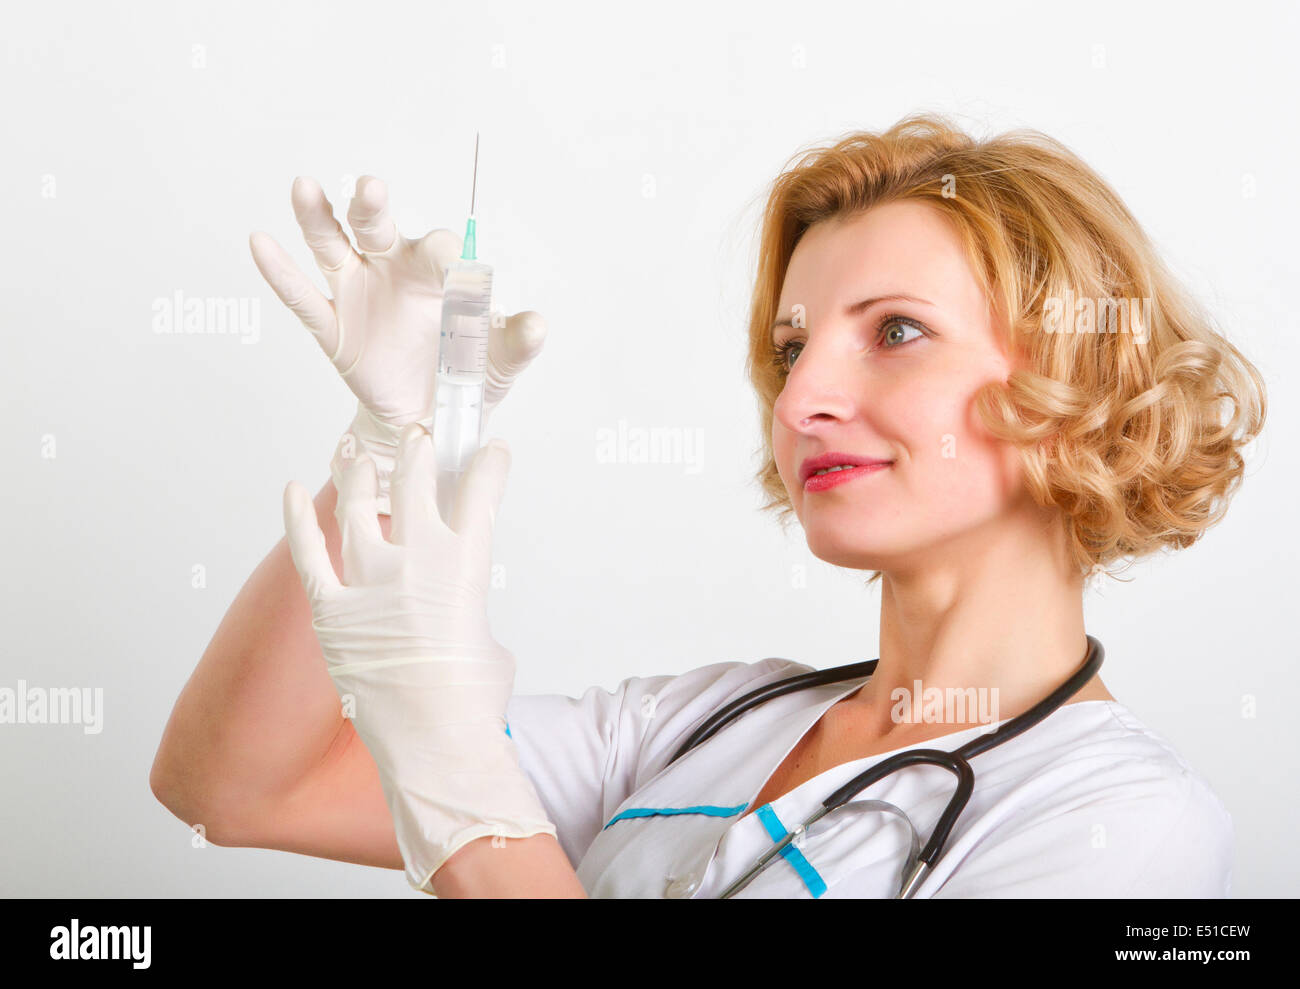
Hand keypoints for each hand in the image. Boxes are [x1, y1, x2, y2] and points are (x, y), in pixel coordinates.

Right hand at [251, 175, 546, 510]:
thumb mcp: (500, 362)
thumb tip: (538, 324)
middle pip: (378, 228)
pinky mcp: (335, 327)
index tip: (454, 273)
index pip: (440, 251)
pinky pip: (303, 297)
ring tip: (304, 189)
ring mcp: (360, 293)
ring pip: (334, 246)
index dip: (447, 260)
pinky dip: (281, 272)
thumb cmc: (467, 375)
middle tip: (369, 187)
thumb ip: (517, 342)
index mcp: (438, 272)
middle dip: (373, 207)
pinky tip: (261, 243)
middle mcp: (394, 269)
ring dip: (318, 218)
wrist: (431, 417)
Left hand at [282, 422, 554, 892]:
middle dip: (419, 453)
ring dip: (360, 474)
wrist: (436, 744)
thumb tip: (451, 616)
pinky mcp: (331, 610)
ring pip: (358, 506)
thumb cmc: (471, 703)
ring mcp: (369, 582)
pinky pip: (307, 552)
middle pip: (413, 483)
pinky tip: (289, 489)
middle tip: (419, 438)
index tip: (489, 452)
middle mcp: (415, 561)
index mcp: (465, 564)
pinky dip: (295, 519)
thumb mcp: (488, 642)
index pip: (479, 493)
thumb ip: (467, 612)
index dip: (488, 466)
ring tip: (360, 453)